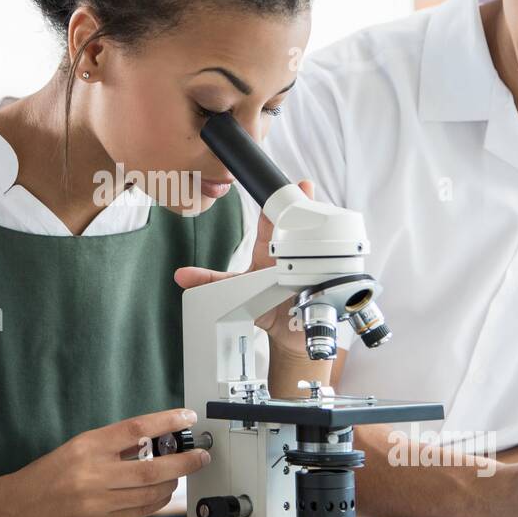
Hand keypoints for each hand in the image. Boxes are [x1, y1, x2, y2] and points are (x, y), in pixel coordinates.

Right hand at [0, 408, 210, 516]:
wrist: (16, 508)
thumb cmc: (47, 475)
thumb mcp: (77, 448)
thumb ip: (113, 445)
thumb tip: (153, 439)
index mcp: (88, 445)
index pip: (136, 428)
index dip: (167, 422)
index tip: (186, 418)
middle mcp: (93, 472)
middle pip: (153, 467)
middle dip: (184, 462)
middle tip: (200, 456)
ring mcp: (97, 502)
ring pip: (151, 493)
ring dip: (173, 484)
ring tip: (180, 475)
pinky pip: (139, 512)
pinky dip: (157, 502)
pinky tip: (162, 494)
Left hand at [175, 179, 315, 358]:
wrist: (285, 333)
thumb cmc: (262, 305)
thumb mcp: (233, 291)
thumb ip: (209, 281)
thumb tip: (181, 276)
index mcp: (270, 248)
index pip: (272, 219)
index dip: (275, 201)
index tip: (281, 183)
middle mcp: (291, 254)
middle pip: (300, 225)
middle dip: (305, 206)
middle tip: (306, 190)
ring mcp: (309, 267)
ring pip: (318, 244)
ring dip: (321, 234)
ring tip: (323, 224)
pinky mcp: (321, 284)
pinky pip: (329, 272)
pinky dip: (333, 265)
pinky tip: (335, 258)